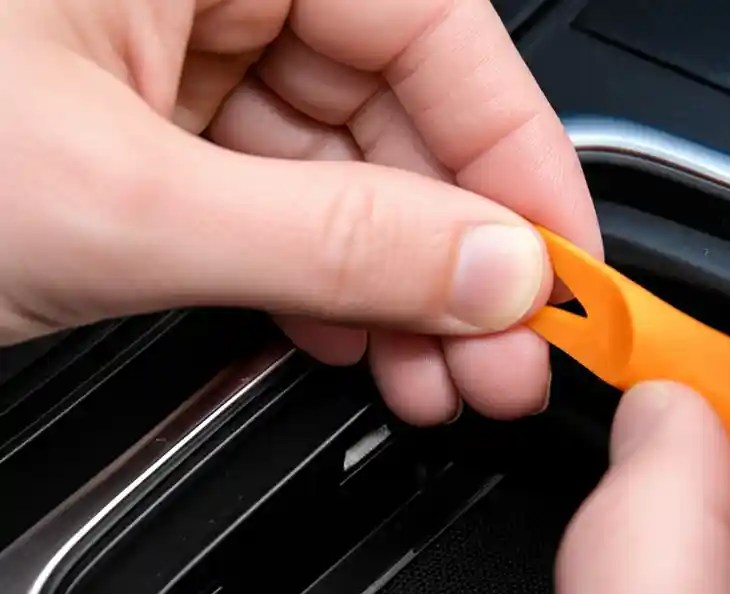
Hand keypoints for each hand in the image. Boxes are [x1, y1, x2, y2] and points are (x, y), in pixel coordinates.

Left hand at [0, 0, 599, 423]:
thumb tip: (494, 269)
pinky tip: (354, 345)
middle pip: (397, 106)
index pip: (433, 26)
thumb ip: (329, 240)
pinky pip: (271, 198)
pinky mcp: (141, 124)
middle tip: (504, 355)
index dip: (515, 154)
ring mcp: (166, 49)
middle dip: (454, 251)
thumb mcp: (124, 207)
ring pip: (339, 165)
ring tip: (437, 378)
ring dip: (395, 286)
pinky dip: (318, 280)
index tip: (560, 266)